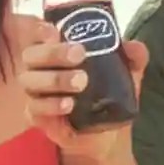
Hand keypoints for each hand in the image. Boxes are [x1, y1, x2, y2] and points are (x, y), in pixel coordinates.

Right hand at [17, 21, 149, 158]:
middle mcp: (38, 68)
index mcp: (54, 51)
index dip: (41, 30)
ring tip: (81, 81)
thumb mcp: (126, 74)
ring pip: (30, 81)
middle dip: (53, 53)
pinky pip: (34, 108)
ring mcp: (35, 92)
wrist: (105, 133)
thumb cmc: (107, 94)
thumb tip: (133, 46)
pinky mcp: (36, 116)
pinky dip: (51, 105)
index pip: (38, 34)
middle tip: (79, 54)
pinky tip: (69, 104)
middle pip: (31, 55)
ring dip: (55, 79)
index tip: (55, 32)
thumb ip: (133, 57)